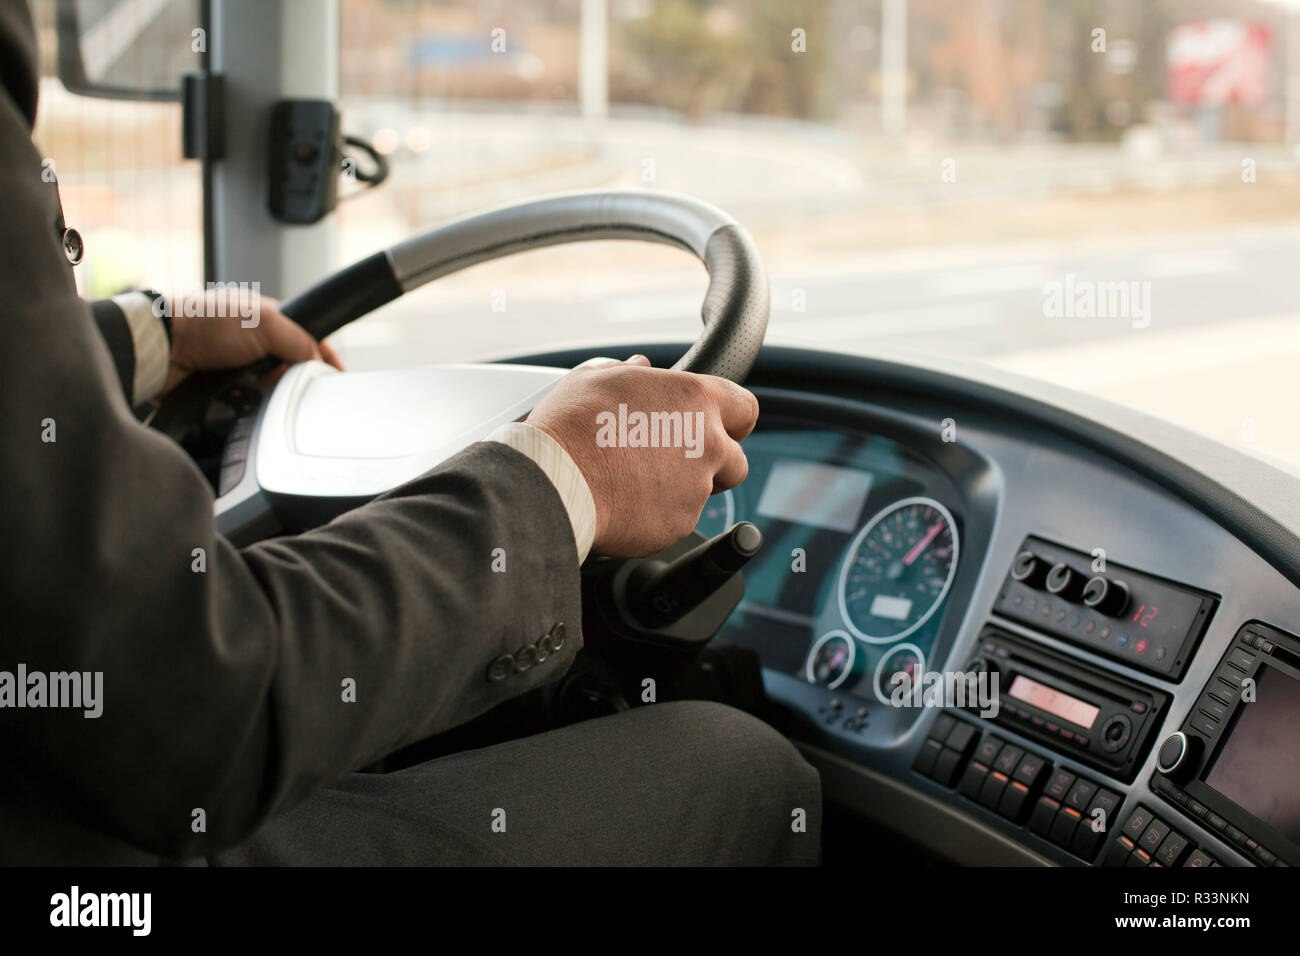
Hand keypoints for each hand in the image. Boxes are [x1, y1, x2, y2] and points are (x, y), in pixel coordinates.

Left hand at [163, 290, 343, 392]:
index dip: (325, 357)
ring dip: (270, 394)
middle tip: (300, 389)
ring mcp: (237, 365)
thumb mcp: (265, 323)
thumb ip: (299, 342)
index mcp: (267, 319)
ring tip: (267, 395)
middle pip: (290, 367)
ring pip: (270, 389)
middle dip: (296, 379)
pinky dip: (248, 405)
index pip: (308, 339)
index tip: (338, 377)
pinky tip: (246, 404)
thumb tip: (318, 364)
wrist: (161, 347)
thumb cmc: (205, 323)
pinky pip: (247, 404)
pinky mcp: (221, 387)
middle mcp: (253, 342)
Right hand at [527, 356, 758, 556]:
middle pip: (737, 461)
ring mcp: (696, 489)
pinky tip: (624, 503)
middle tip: (676, 461)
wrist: (556, 482)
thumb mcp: (596, 379)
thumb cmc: (572, 426)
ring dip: (680, 490)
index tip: (720, 427)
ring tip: (634, 482)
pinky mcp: (678, 525)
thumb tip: (640, 368)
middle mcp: (707, 445)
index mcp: (695, 400)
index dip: (734, 420)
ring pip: (703, 493)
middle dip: (714, 464)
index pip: (745, 409)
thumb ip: (630, 372)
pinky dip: (657, 515)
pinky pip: (677, 520)